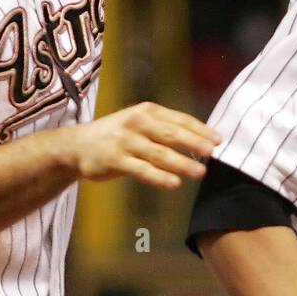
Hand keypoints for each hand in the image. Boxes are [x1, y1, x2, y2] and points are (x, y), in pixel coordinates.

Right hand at [70, 101, 220, 188]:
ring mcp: (125, 141)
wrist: (77, 145)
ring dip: (182, 163)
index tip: (219, 140)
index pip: (179, 119)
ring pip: (159, 153)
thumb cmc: (116, 135)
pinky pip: (142, 170)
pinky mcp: (116, 160)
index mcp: (147, 111)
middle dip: (195, 143)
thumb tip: (200, 141)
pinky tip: (174, 183)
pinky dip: (159, 177)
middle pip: (172, 134)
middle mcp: (137, 123)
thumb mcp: (139, 123)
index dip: (201, 130)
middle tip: (214, 153)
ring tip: (201, 172)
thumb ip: (165, 129)